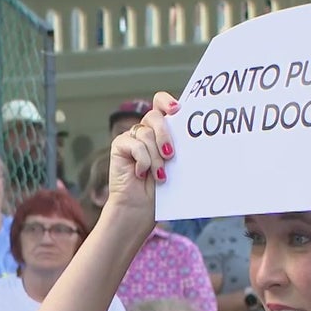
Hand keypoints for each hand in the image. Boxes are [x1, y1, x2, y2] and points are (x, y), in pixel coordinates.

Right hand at [106, 91, 176, 218]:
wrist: (141, 208)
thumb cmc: (161, 189)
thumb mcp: (175, 163)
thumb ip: (177, 144)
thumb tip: (190, 132)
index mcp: (161, 130)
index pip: (161, 103)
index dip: (167, 102)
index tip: (178, 109)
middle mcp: (146, 131)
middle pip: (155, 115)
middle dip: (165, 134)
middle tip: (170, 154)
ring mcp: (132, 138)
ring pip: (146, 134)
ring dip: (156, 157)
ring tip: (159, 175)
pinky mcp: (120, 146)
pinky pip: (135, 145)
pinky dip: (143, 161)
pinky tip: (141, 174)